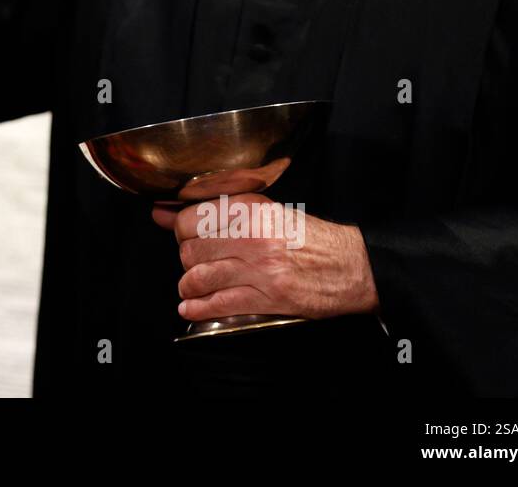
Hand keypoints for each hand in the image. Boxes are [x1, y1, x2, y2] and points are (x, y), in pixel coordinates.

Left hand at [152, 193, 379, 321]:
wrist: (352, 265)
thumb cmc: (310, 239)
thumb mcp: (266, 212)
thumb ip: (217, 213)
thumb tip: (165, 215)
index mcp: (251, 209)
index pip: (192, 219)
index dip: (181, 230)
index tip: (180, 234)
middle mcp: (253, 235)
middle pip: (192, 249)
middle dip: (187, 259)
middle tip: (195, 262)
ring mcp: (260, 267)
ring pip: (200, 276)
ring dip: (190, 285)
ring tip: (192, 286)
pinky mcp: (269, 296)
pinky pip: (220, 303)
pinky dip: (198, 308)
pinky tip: (190, 308)